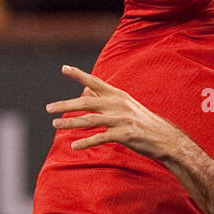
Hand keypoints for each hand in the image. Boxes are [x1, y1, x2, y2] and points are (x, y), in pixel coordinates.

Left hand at [45, 65, 186, 160]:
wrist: (164, 138)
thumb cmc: (142, 122)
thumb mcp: (124, 106)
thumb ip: (104, 98)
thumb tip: (85, 90)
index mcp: (118, 95)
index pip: (95, 82)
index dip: (79, 75)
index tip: (64, 68)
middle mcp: (118, 104)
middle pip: (87, 102)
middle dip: (65, 104)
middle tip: (49, 108)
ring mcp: (122, 120)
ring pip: (90, 120)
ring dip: (70, 122)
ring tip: (56, 124)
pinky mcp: (125, 135)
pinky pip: (101, 138)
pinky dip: (86, 142)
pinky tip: (74, 145)